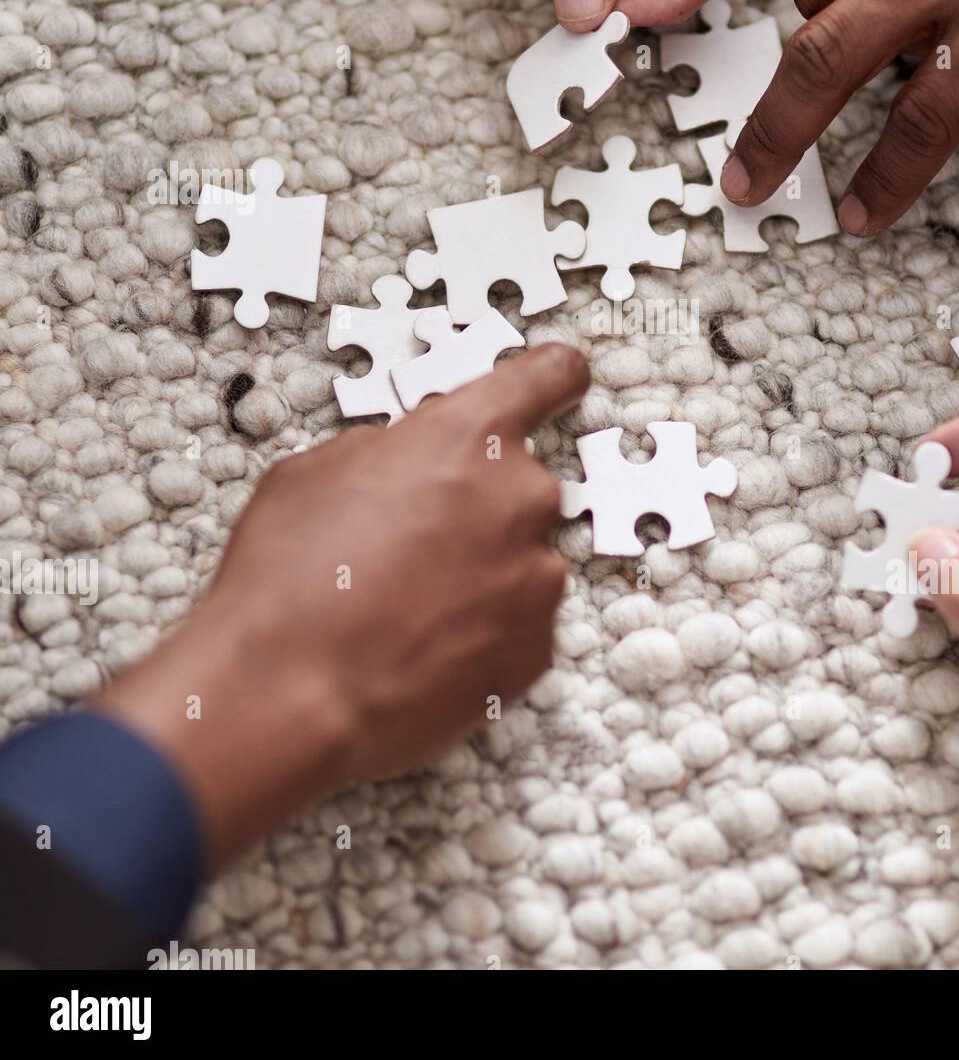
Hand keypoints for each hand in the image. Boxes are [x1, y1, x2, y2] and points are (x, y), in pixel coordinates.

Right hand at [95, 345, 589, 867]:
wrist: (287, 694)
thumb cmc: (289, 580)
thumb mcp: (316, 470)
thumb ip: (387, 450)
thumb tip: (406, 459)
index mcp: (471, 435)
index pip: (548, 376)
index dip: (551, 378)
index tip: (558, 382)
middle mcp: (521, 497)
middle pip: (521, 484)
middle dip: (477, 506)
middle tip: (411, 541)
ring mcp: (537, 576)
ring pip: (520, 558)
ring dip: (480, 573)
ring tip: (404, 605)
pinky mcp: (536, 648)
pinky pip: (519, 624)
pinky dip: (482, 632)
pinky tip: (421, 645)